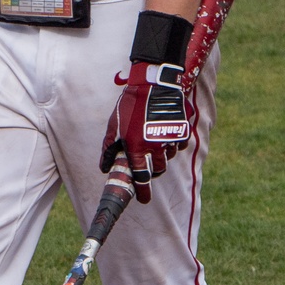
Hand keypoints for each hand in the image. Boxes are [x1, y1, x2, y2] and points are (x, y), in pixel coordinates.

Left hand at [100, 61, 191, 203]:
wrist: (152, 84)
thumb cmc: (130, 105)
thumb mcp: (114, 125)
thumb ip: (108, 148)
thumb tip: (103, 167)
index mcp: (137, 148)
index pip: (141, 179)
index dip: (143, 192)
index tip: (143, 199)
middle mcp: (155, 148)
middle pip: (157, 170)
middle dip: (152, 169)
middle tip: (146, 160)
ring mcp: (169, 140)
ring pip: (168, 158)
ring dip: (161, 155)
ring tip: (154, 141)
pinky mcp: (181, 131)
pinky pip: (178, 146)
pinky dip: (173, 144)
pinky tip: (165, 133)